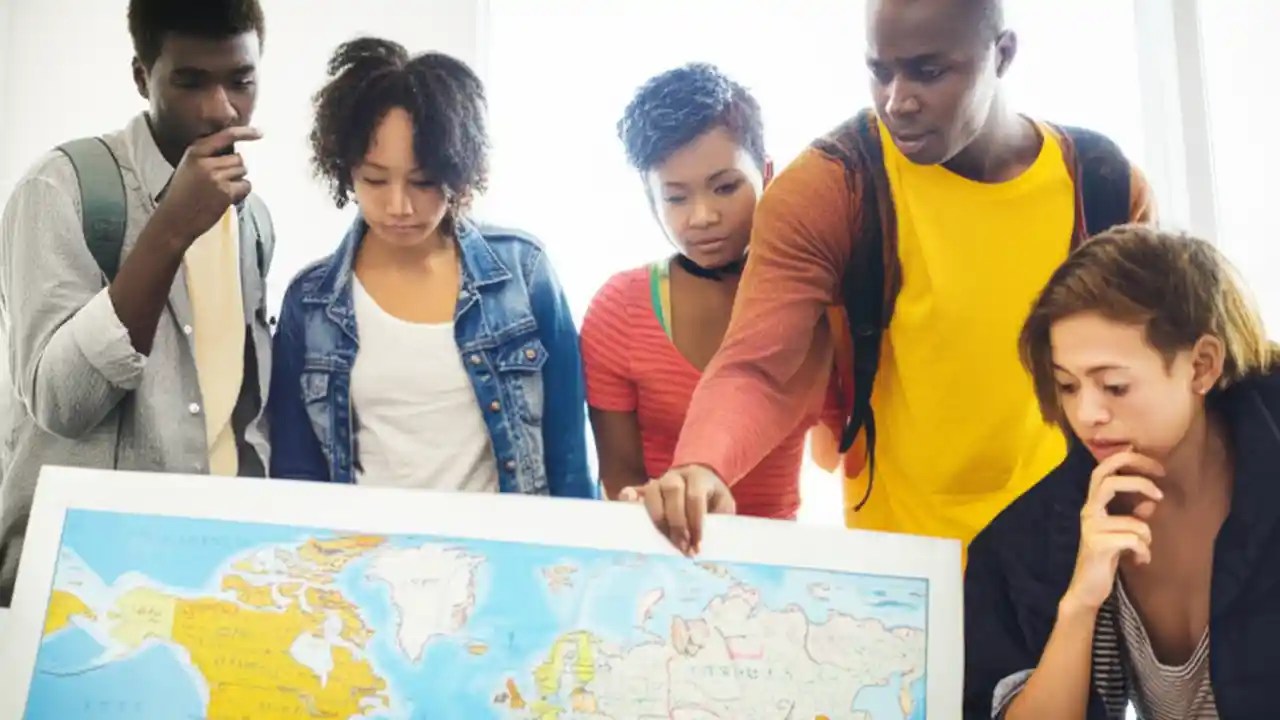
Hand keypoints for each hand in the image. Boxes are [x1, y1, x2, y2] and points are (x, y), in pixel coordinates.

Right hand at [155, 125, 262, 246]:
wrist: (174, 220)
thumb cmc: (181, 196)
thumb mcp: (188, 168)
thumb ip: (207, 158)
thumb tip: (234, 155)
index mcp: (195, 152)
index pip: (225, 135)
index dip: (245, 133)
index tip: (259, 133)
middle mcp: (205, 161)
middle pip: (238, 159)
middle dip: (235, 170)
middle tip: (220, 183)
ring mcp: (216, 177)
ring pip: (242, 171)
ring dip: (237, 181)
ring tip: (219, 192)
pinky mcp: (225, 192)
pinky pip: (245, 186)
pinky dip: (241, 193)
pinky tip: (226, 199)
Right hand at [619, 465, 735, 554]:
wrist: (702, 478)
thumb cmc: (713, 498)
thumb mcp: (724, 505)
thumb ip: (719, 519)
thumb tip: (712, 545)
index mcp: (698, 477)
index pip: (695, 497)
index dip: (695, 522)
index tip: (697, 546)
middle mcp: (676, 476)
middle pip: (672, 492)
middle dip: (677, 523)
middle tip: (681, 547)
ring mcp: (658, 481)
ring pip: (652, 493)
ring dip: (658, 518)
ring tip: (664, 540)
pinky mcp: (645, 489)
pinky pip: (633, 491)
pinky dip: (628, 498)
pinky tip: (626, 505)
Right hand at [1063, 450, 1163, 612]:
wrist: (1087, 588)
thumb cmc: (1105, 557)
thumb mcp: (1121, 532)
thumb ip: (1133, 515)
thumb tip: (1151, 502)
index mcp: (1093, 503)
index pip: (1104, 468)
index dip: (1130, 460)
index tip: (1157, 468)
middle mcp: (1089, 511)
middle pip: (1110, 479)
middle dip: (1140, 481)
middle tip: (1160, 492)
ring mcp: (1091, 528)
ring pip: (1134, 521)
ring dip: (1147, 536)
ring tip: (1144, 549)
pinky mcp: (1098, 545)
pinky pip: (1134, 541)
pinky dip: (1144, 552)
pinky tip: (1141, 561)